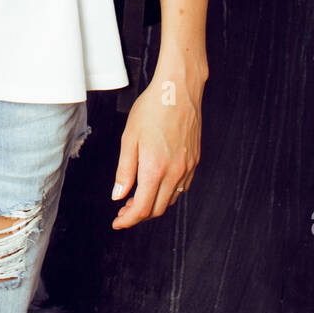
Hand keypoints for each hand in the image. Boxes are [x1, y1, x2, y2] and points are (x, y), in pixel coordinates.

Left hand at [110, 70, 204, 228]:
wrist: (178, 91)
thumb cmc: (152, 109)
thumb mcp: (129, 138)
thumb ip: (124, 171)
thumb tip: (118, 195)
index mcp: (155, 169)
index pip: (142, 209)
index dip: (128, 220)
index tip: (118, 222)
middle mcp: (175, 173)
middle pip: (157, 209)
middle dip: (139, 214)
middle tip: (124, 208)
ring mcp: (188, 167)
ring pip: (171, 199)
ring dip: (154, 203)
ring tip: (138, 195)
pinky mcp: (195, 160)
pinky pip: (182, 186)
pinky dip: (169, 191)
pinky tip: (158, 182)